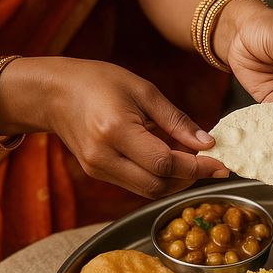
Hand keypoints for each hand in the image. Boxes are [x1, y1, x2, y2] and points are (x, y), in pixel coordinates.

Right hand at [0, 57, 226, 198]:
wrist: (52, 93)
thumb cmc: (97, 82)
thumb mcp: (142, 90)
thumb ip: (176, 119)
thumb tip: (207, 143)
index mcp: (116, 130)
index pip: (164, 162)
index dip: (197, 167)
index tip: (221, 164)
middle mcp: (104, 156)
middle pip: (158, 184)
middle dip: (190, 178)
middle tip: (210, 163)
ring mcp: (98, 169)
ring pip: (148, 190)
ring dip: (175, 181)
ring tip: (192, 161)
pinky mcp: (97, 173)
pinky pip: (136, 185)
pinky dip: (158, 177)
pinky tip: (169, 161)